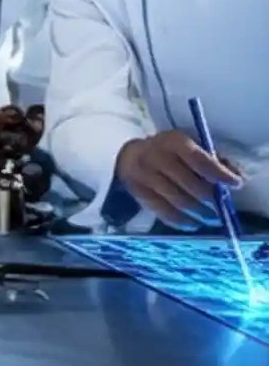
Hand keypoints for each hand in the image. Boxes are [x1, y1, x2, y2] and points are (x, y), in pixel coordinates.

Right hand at [116, 130, 243, 230]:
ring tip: (211, 218)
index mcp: (173, 142)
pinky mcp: (138, 193)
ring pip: (177, 200)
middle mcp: (157, 157)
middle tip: (222, 208)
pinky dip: (181, 220)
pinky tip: (193, 224)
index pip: (199, 160)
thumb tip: (235, 176)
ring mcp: (145, 176)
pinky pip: (163, 211)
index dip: (218, 173)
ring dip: (199, 212)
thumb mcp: (188, 146)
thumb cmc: (168, 151)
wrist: (129, 157)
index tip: (236, 184)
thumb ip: (211, 159)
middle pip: (189, 183)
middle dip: (210, 198)